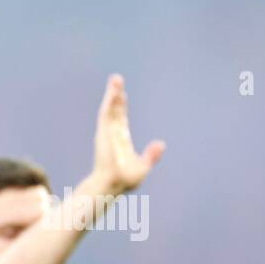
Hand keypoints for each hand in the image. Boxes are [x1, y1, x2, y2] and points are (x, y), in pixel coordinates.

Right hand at [91, 74, 164, 195]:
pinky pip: (106, 114)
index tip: (122, 95)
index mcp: (121, 141)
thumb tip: (161, 144)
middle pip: (114, 110)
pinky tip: (112, 92)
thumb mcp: (142, 167)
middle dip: (115, 95)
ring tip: (115, 79)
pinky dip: (109, 103)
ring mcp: (107, 133)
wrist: (112, 184)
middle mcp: (112, 135)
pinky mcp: (104, 133)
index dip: (121, 107)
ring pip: (110, 109)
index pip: (120, 120)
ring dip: (112, 94)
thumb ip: (151, 156)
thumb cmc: (124, 180)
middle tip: (116, 79)